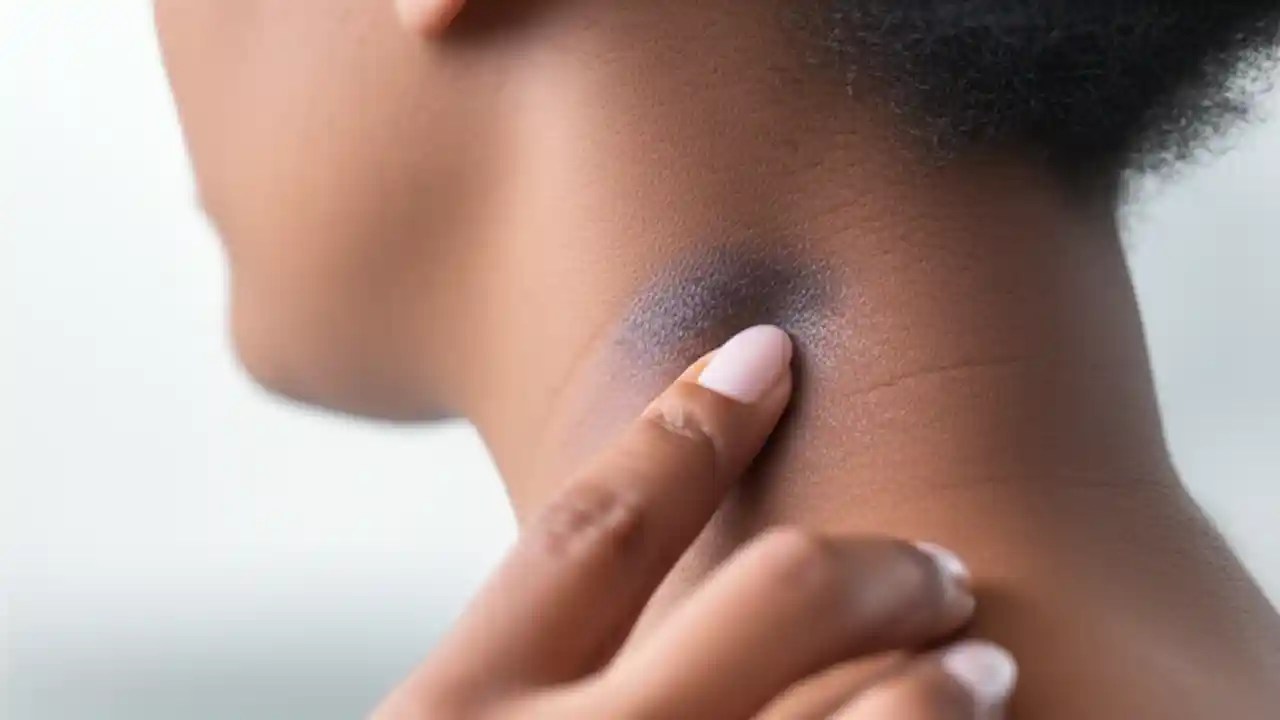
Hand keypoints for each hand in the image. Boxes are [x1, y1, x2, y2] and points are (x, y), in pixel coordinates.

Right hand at [372, 326, 1017, 718]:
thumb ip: (514, 683)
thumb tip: (630, 602)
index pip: (594, 528)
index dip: (690, 427)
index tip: (768, 352)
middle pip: (766, 600)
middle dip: (868, 565)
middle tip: (936, 566)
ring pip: (855, 714)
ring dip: (935, 675)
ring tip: (978, 661)